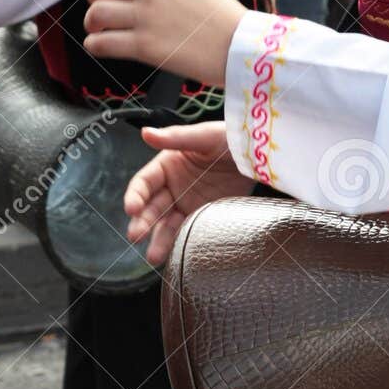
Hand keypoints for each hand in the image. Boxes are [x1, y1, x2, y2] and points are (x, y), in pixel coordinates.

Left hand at [84, 0, 245, 86]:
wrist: (238, 46)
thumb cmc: (218, 11)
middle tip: (101, 9)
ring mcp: (146, 17)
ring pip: (97, 13)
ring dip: (92, 23)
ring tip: (99, 30)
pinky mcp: (145, 46)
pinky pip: (103, 43)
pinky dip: (95, 45)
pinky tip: (101, 46)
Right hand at [124, 121, 251, 265]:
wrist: (257, 156)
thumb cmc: (229, 139)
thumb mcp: (204, 136)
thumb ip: (175, 138)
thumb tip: (145, 132)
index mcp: (166, 166)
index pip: (143, 184)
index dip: (135, 196)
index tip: (131, 208)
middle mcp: (172, 188)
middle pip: (151, 208)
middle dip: (142, 222)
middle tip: (136, 235)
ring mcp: (186, 204)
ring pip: (166, 225)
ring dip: (158, 240)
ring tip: (154, 256)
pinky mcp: (202, 217)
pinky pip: (186, 232)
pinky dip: (178, 244)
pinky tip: (173, 255)